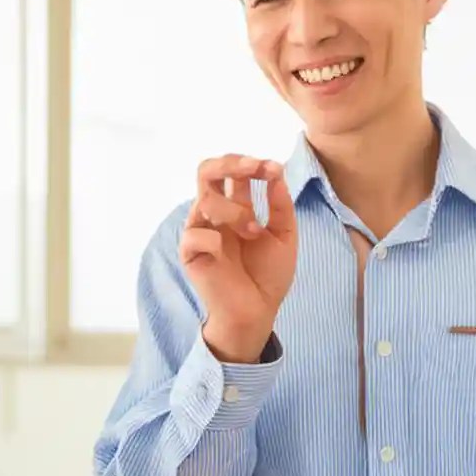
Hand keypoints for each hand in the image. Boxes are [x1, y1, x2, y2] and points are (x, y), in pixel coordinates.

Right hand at [179, 154, 297, 363]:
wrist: (258, 311)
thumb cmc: (268, 275)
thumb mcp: (284, 236)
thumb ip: (280, 205)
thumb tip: (277, 173)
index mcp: (235, 207)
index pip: (231, 172)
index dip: (250, 164)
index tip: (273, 169)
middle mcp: (215, 215)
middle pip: (206, 171)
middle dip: (229, 163)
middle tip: (253, 168)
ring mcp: (200, 232)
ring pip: (205, 200)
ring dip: (235, 211)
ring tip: (255, 232)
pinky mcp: (190, 253)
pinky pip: (195, 233)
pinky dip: (214, 239)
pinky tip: (225, 254)